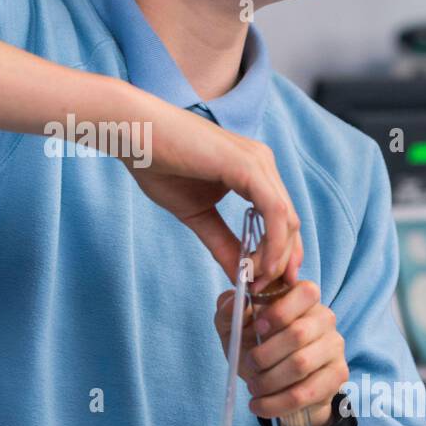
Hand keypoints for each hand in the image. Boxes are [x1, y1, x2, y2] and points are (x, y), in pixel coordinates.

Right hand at [124, 95, 302, 290]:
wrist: (135, 133)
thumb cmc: (159, 165)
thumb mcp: (197, 214)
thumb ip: (222, 242)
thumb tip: (239, 276)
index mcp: (253, 171)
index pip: (281, 219)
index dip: (279, 255)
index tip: (264, 284)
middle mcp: (263, 164)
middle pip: (290, 222)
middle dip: (282, 262)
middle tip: (264, 292)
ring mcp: (259, 162)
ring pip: (287, 219)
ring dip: (277, 258)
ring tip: (256, 283)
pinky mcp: (249, 166)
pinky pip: (274, 211)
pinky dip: (271, 244)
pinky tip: (256, 266)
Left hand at [214, 279, 348, 425]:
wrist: (274, 386)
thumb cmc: (254, 347)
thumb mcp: (233, 328)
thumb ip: (228, 310)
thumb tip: (237, 298)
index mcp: (301, 297)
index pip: (305, 292)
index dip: (280, 311)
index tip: (257, 327)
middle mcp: (324, 318)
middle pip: (298, 333)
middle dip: (265, 354)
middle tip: (249, 364)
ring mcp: (334, 346)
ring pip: (301, 364)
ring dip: (269, 380)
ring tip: (253, 387)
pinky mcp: (337, 375)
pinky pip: (306, 392)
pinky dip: (276, 402)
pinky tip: (260, 405)